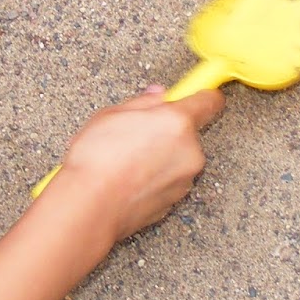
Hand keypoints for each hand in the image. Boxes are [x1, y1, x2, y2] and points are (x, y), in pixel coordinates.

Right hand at [48, 87, 225, 242]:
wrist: (90, 207)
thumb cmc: (97, 161)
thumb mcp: (111, 115)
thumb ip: (142, 102)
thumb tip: (156, 96)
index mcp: (177, 122)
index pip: (209, 101)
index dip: (201, 95)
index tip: (195, 93)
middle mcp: (190, 151)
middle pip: (189, 132)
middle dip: (168, 130)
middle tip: (138, 133)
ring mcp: (184, 179)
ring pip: (179, 158)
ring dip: (161, 156)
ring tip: (127, 160)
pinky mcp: (174, 201)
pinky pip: (170, 180)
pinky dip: (155, 178)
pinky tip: (130, 178)